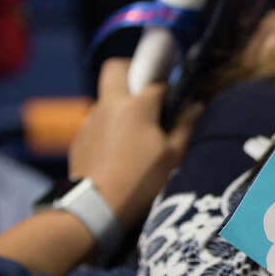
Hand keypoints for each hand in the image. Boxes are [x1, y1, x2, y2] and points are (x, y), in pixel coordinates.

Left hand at [69, 58, 202, 228]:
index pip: (156, 84)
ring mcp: (90, 121)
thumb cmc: (141, 180)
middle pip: (115, 69)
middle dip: (131, 72)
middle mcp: (109, 105)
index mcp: (136, 106)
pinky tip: (116, 154)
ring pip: (105, 99)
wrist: (97, 206)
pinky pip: (96, 124)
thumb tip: (195, 105)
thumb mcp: (173, 157)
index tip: (175, 104)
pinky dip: (107, 130)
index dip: (168, 90)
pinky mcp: (78, 138)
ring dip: (119, 107)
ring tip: (132, 136)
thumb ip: (185, 126)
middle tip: (144, 93)